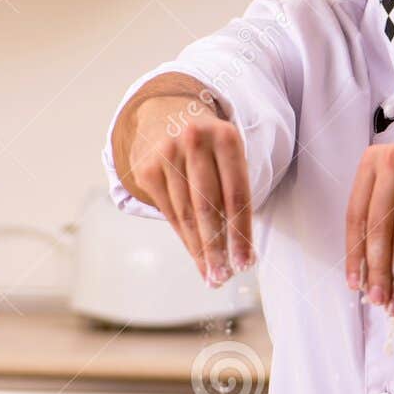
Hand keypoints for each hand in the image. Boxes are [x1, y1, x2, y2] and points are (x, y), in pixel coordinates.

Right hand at [127, 91, 253, 283]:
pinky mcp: (147, 169)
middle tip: (225, 277)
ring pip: (186, 214)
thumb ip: (235, 194)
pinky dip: (186, 239)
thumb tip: (242, 251)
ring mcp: (166, 154)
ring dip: (201, 250)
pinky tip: (197, 258)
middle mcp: (194, 141)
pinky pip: (170, 214)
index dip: (241, 232)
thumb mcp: (231, 157)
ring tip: (213, 276)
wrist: (169, 116)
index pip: (236, 193)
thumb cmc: (212, 149)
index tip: (246, 262)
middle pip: (207, 206)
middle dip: (217, 247)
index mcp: (226, 136)